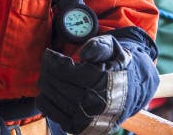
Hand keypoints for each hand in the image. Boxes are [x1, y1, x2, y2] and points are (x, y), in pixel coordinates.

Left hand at [37, 30, 159, 134]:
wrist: (128, 94)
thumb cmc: (116, 68)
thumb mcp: (113, 50)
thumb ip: (99, 46)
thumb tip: (84, 52)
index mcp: (107, 83)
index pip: (71, 73)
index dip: (56, 62)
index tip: (48, 54)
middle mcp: (99, 105)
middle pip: (63, 87)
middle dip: (49, 73)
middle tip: (45, 64)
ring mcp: (89, 120)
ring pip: (58, 101)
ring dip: (46, 86)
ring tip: (44, 74)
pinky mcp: (81, 129)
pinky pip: (56, 116)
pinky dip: (45, 103)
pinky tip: (44, 91)